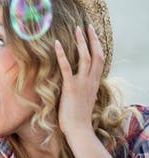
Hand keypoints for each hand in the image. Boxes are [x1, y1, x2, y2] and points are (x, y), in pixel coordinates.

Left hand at [55, 25, 103, 142]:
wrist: (79, 130)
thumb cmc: (79, 119)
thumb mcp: (84, 100)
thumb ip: (83, 89)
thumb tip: (79, 85)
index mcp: (95, 83)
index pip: (100, 61)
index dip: (98, 47)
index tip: (94, 37)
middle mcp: (91, 81)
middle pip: (97, 55)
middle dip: (93, 39)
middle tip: (88, 26)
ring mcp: (82, 83)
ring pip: (85, 57)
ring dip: (82, 42)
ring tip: (77, 29)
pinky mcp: (71, 88)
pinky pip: (66, 67)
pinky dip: (62, 55)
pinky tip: (57, 44)